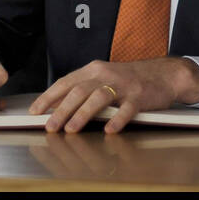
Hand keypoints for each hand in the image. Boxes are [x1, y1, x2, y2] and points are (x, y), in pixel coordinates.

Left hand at [29, 57, 198, 133]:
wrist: (163, 74)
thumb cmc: (129, 79)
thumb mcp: (103, 78)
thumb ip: (82, 89)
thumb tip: (56, 106)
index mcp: (93, 69)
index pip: (66, 82)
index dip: (49, 97)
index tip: (35, 111)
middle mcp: (106, 74)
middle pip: (79, 91)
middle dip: (62, 110)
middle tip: (50, 126)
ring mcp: (124, 85)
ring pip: (99, 98)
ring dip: (83, 114)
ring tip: (72, 129)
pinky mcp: (140, 96)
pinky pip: (127, 109)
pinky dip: (118, 119)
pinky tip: (110, 130)